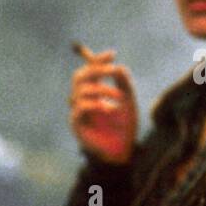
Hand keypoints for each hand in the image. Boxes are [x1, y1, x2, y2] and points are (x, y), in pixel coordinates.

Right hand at [69, 46, 136, 164]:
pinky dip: (96, 105)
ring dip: (103, 90)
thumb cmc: (125, 128)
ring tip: (120, 99)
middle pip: (80, 76)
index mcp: (94, 92)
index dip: (98, 60)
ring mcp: (78, 111)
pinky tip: (110, 109)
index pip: (90, 70)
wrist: (123, 151)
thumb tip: (119, 67)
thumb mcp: (129, 102)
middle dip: (97, 70)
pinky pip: (80, 108)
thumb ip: (124, 85)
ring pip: (82, 90)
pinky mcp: (77, 124)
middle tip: (113, 71)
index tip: (112, 54)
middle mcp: (83, 99)